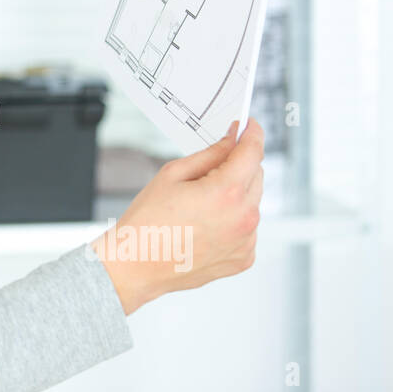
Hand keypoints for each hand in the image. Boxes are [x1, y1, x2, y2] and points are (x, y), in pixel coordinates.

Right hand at [90, 117, 264, 314]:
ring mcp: (246, 241)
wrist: (136, 264)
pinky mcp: (243, 257)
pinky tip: (205, 224)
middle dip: (238, 165)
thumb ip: (210, 154)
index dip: (251, 133)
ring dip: (235, 194)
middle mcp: (244, 218)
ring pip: (252, 202)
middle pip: (256, 175)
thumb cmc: (147, 223)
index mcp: (227, 193)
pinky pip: (247, 228)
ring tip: (199, 205)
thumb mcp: (173, 174)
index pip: (253, 152)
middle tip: (209, 170)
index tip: (249, 127)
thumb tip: (230, 142)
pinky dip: (233, 220)